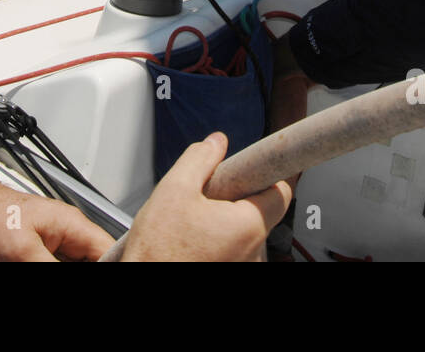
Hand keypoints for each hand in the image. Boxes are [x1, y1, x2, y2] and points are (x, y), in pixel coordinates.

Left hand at [0, 181, 113, 260]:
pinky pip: (60, 264)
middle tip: (53, 266)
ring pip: (77, 263)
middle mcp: (70, 233)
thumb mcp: (22, 251)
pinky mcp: (45, 253)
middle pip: (94, 259)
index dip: (114, 262)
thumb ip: (50, 266)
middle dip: (88, 268)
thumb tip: (76, 274)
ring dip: (68, 267)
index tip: (111, 271)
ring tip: (36, 262)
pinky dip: (52, 266)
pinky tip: (35, 264)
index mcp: (73, 224)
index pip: (109, 249)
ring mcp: (58, 244)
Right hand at [120, 133, 292, 260]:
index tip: (253, 168)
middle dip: (237, 198)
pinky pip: (234, 251)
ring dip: (226, 222)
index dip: (266, 174)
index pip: (281, 192)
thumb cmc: (157, 251)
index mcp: (248, 227)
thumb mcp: (174, 190)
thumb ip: (200, 159)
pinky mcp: (230, 273)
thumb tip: (216, 143)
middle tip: (209, 195)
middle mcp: (254, 253)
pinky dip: (219, 241)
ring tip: (195, 222)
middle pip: (260, 212)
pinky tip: (194, 240)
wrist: (143, 280)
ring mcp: (243, 266)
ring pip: (245, 233)